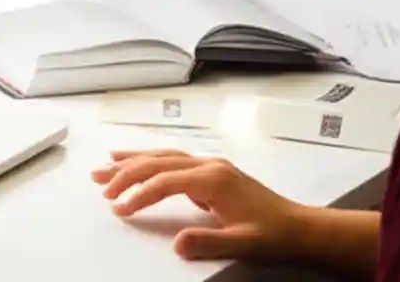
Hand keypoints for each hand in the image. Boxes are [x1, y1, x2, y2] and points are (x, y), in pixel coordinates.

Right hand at [91, 149, 308, 262]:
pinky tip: (140, 162)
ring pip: (164, 155)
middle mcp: (210, 166)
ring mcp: (212, 166)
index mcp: (213, 180)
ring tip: (106, 164)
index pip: (165, 182)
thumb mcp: (242, 244)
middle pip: (158, 161)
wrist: (300, 228)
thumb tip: (177, 243)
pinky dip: (152, 160)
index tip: (120, 209)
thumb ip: (208, 243)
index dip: (139, 195)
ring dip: (134, 160)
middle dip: (125, 171)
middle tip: (98, 182)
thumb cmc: (274, 236)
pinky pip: (174, 160)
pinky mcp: (213, 172)